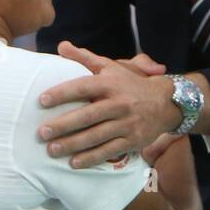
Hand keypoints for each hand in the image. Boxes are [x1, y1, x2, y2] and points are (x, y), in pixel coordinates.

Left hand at [38, 41, 181, 168]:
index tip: (42, 100)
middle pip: (88, 115)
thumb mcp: (112, 67)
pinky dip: (91, 158)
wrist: (167, 103)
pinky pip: (109, 151)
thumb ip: (86, 58)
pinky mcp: (133, 140)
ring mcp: (127, 123)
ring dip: (73, 144)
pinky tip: (73, 163)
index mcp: (112, 84)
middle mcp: (120, 103)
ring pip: (97, 136)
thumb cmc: (131, 84)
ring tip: (52, 150)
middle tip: (41, 132)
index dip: (63, 92)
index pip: (84, 86)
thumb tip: (61, 46)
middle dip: (64, 125)